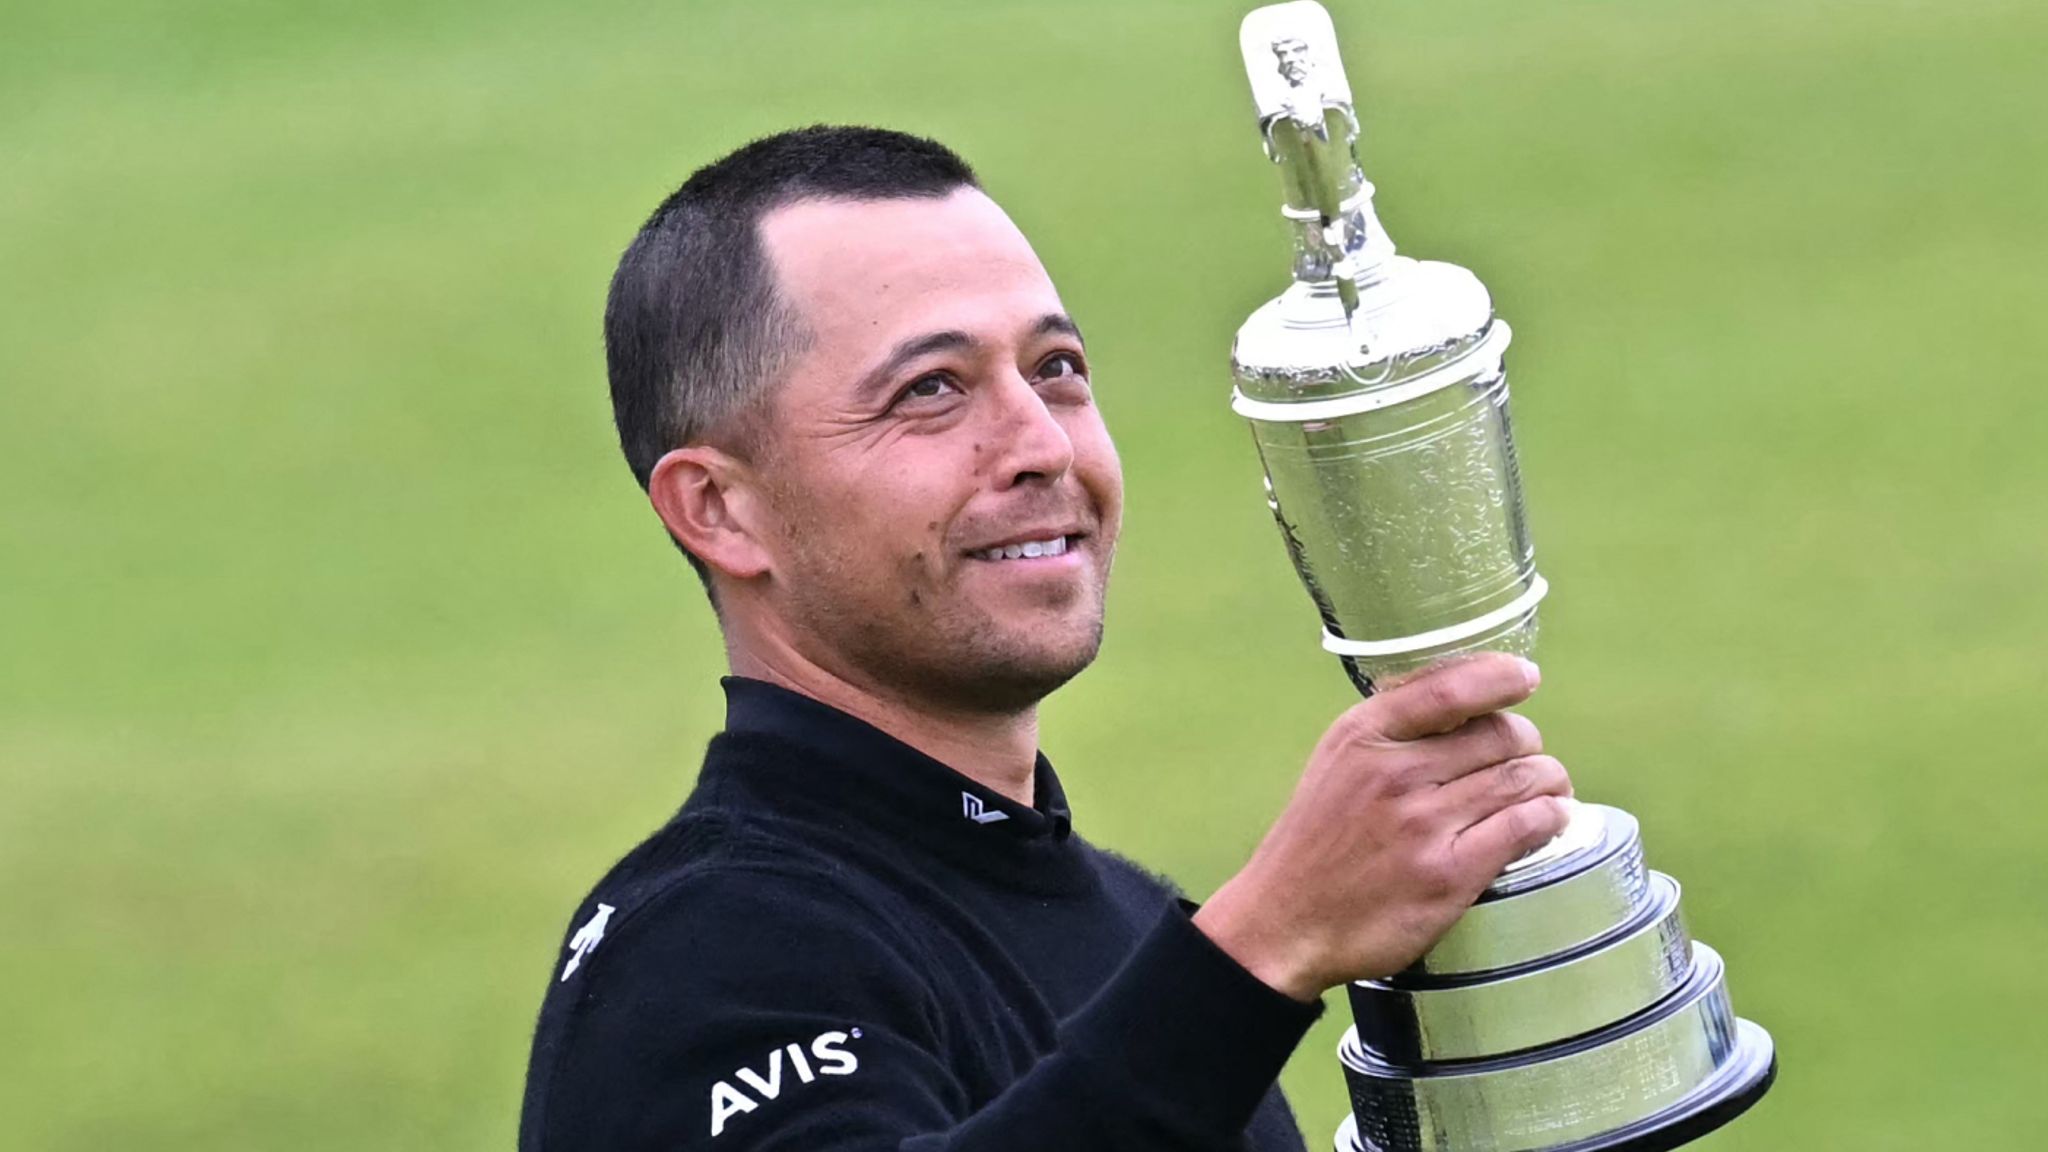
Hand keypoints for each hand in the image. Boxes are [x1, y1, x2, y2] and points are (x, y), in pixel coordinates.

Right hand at [1193, 653, 1572, 1001]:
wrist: (1285, 922)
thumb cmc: (1317, 840)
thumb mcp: (1336, 763)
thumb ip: (1391, 730)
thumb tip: (1465, 700)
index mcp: (1363, 736)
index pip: (1449, 689)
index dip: (1500, 677)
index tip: (1526, 677)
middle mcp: (1394, 773)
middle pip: (1499, 734)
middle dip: (1527, 743)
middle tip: (1528, 759)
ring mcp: (1423, 824)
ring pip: (1522, 779)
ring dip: (1550, 780)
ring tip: (1550, 789)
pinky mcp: (1449, 874)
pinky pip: (1525, 826)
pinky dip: (1551, 817)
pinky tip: (1551, 819)